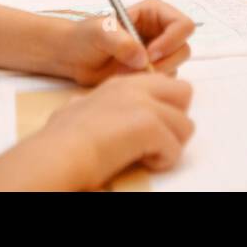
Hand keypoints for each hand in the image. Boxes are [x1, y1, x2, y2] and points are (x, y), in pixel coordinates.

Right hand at [37, 73, 194, 189]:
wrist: (60, 152)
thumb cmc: (60, 138)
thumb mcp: (71, 109)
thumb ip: (83, 104)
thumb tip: (75, 107)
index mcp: (120, 83)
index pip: (163, 84)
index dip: (163, 107)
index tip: (147, 128)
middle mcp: (135, 88)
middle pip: (184, 92)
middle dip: (177, 118)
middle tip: (157, 140)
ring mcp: (144, 104)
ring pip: (186, 125)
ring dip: (170, 145)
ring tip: (145, 155)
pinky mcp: (150, 125)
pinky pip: (176, 148)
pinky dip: (163, 161)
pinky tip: (143, 162)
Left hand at [58, 0, 194, 85]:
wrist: (73, 58)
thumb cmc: (84, 37)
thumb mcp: (99, 32)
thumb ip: (120, 41)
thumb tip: (143, 58)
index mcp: (154, 13)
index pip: (183, 25)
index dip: (171, 40)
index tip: (149, 54)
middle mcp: (160, 32)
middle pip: (183, 48)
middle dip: (164, 61)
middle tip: (138, 67)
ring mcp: (158, 53)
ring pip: (176, 67)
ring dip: (155, 73)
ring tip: (128, 72)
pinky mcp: (152, 71)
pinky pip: (164, 81)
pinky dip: (150, 84)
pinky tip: (129, 79)